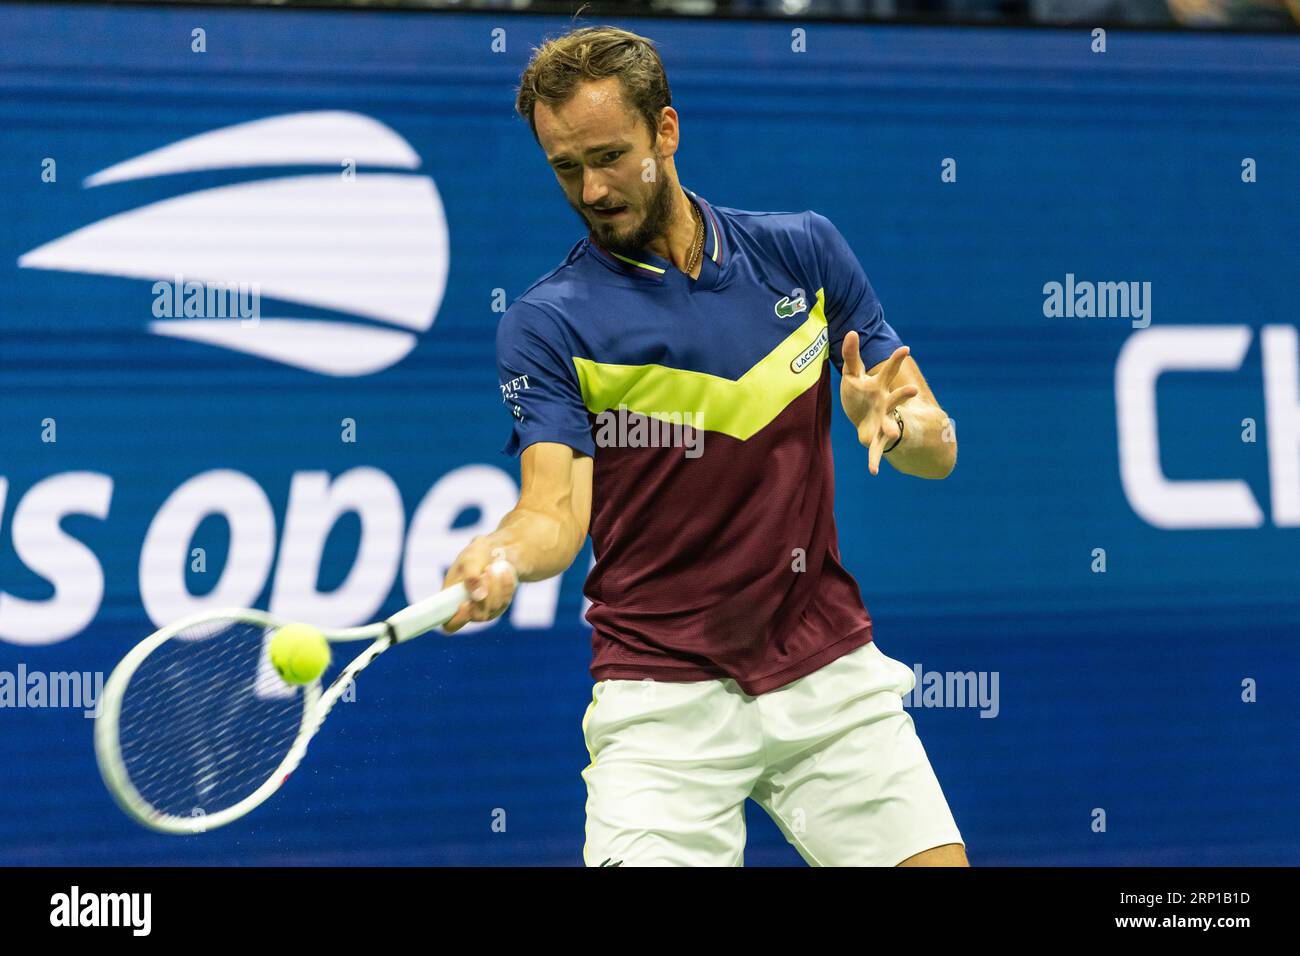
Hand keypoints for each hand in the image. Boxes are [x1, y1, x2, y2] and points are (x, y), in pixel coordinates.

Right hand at [440, 536, 518, 632]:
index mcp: (450, 601)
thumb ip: (470, 576)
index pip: (450, 625)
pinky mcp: (500, 605)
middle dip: (484, 593)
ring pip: (494, 608)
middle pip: (478, 616)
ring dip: (495, 587)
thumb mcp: (470, 559)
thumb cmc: (477, 554)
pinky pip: (506, 601)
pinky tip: (503, 572)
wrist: (496, 549)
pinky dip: (505, 585)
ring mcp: (485, 609)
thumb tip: (478, 597)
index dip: (457, 620)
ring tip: (491, 568)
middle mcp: (468, 609)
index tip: (465, 603)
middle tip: (486, 571)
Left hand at [839, 336, 917, 476]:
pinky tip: (873, 472)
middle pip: (896, 399)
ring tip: (892, 434)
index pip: (889, 371)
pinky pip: (876, 451)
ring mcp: (882, 421)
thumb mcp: (852, 373)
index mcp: (880, 387)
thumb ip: (851, 355)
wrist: (864, 417)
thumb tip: (850, 331)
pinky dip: (874, 461)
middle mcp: (885, 404)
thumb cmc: (860, 393)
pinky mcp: (874, 438)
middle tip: (914, 391)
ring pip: (890, 425)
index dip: (897, 360)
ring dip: (892, 429)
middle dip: (904, 396)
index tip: (906, 349)